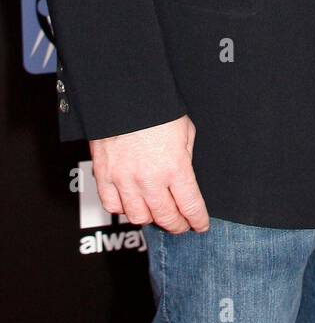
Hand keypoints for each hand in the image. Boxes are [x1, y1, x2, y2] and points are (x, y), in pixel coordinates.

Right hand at [90, 115, 208, 232]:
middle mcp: (150, 179)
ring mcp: (125, 180)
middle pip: (165, 217)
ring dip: (151, 219)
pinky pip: (112, 206)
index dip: (198, 220)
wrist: (125, 97)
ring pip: (138, 217)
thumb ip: (185, 158)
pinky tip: (131, 204)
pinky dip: (123, 209)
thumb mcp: (185, 132)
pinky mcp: (104, 176)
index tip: (200, 225)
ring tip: (158, 214)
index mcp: (175, 167)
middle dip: (177, 225)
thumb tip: (183, 178)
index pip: (190, 206)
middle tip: (181, 225)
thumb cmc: (157, 111)